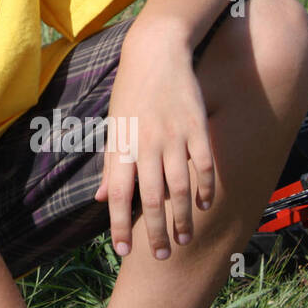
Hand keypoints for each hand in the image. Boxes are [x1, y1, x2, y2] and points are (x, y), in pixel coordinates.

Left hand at [94, 20, 215, 260]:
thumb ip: (110, 164)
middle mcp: (146, 143)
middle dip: (155, 232)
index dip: (119, 224)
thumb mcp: (114, 126)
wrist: (156, 52)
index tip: (122, 251)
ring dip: (183, 217)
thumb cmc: (130, 92)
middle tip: (161, 256)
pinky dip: (205, 188)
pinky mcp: (197, 127)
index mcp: (122, 144)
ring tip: (184, 238)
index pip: (119, 194)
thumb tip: (102, 198)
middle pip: (151, 198)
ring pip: (180, 187)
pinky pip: (204, 165)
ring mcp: (174, 136)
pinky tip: (204, 204)